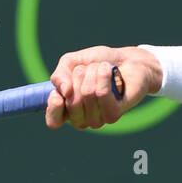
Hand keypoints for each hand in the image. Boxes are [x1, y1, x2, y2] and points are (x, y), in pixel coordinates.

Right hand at [45, 45, 161, 129]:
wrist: (128, 60)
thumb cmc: (98, 63)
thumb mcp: (72, 63)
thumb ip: (60, 75)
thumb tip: (63, 91)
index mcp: (67, 109)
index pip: (53, 121)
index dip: (53, 107)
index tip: (58, 92)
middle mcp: (81, 119)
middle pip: (71, 101)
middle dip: (78, 75)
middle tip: (88, 69)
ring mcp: (98, 119)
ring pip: (88, 94)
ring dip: (93, 72)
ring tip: (101, 68)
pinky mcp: (113, 114)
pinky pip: (102, 93)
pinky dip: (103, 75)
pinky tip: (108, 70)